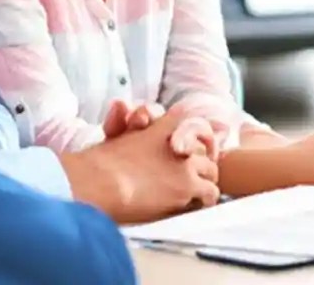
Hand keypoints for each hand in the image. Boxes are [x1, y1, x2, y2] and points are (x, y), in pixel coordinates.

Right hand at [61, 107, 220, 223]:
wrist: (101, 181)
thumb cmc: (101, 163)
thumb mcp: (118, 136)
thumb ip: (129, 125)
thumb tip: (126, 107)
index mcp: (163, 128)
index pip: (193, 128)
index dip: (192, 144)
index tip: (188, 155)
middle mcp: (179, 144)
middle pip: (205, 153)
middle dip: (201, 165)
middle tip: (194, 177)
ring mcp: (186, 167)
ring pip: (211, 174)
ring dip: (205, 183)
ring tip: (199, 195)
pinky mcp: (187, 189)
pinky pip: (210, 194)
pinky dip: (204, 201)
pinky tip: (196, 206)